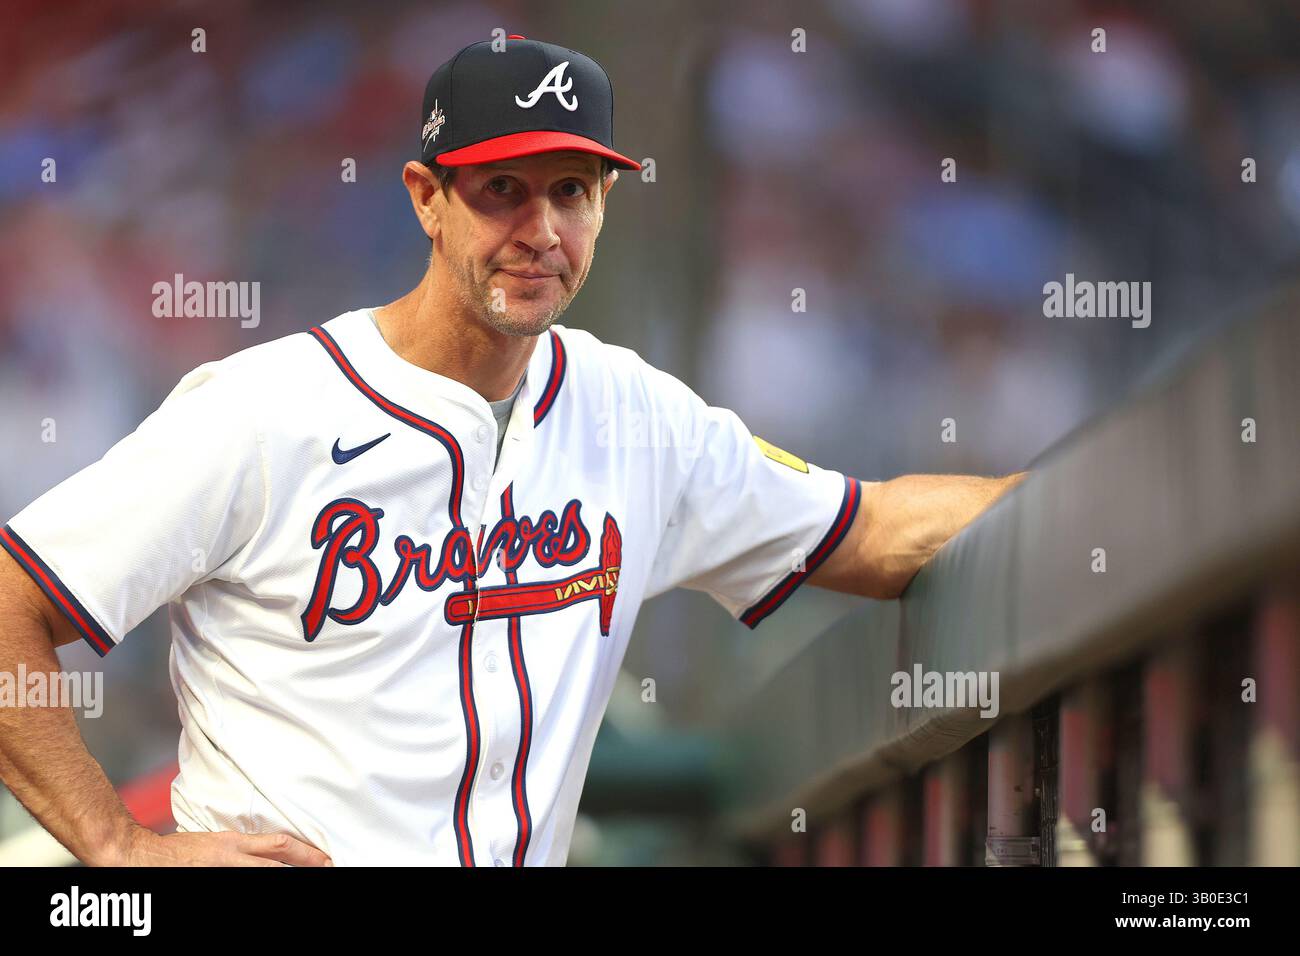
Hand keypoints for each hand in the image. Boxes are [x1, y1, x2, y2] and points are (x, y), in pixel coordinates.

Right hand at [102, 826, 332, 866]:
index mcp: (232, 843)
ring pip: (264, 878)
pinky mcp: (211, 882)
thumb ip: (239, 848)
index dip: (305, 852)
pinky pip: (242, 888)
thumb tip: (266, 854)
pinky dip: (260, 889)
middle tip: (326, 868)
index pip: (279, 845)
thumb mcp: (213, 841)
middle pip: (277, 866)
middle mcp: (231, 859)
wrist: (141, 857)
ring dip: (284, 880)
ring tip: (305, 879)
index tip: (324, 859)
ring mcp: (221, 873)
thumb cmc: (176, 851)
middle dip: (304, 867)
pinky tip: (275, 886)